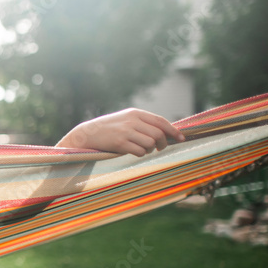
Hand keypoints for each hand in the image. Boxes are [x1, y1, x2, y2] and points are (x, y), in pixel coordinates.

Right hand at [55, 108, 184, 156]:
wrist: (86, 134)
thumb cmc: (109, 128)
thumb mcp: (125, 119)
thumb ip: (142, 123)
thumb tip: (166, 132)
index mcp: (135, 113)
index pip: (160, 121)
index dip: (173, 130)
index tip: (181, 138)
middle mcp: (131, 120)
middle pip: (158, 133)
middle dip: (163, 143)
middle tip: (159, 148)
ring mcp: (125, 131)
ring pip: (150, 143)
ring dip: (150, 149)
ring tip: (142, 149)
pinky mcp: (119, 143)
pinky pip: (139, 151)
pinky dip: (140, 154)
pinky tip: (133, 152)